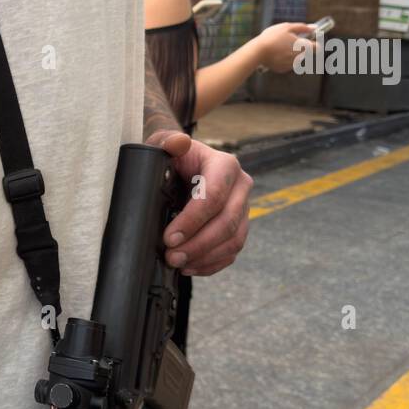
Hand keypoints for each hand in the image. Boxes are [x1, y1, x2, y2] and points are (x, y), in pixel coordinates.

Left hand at [146, 131, 251, 276]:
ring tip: (178, 264)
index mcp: (225, 165)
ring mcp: (243, 208)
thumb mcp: (165, 144)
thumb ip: (168, 141)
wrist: (184, 165)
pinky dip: (212, 263)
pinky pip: (233, 251)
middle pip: (227, 222)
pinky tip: (191, 267)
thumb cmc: (172, 156)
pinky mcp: (240, 226)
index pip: (214, 195)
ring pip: (234, 240)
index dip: (192, 220)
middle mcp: (240, 186)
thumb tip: (177, 143)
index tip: (169, 237)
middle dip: (198, 244)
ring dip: (205, 257)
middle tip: (171, 257)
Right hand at [255, 22, 315, 72]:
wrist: (258, 52)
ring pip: (295, 59)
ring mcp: (291, 65)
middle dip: (299, 48)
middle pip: (305, 53)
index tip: (308, 39)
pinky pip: (286, 64)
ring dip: (291, 54)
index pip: (317, 47)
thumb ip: (302, 27)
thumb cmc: (273, 37)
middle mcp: (299, 57)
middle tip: (288, 41)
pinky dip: (282, 60)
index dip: (314, 43)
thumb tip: (314, 27)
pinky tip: (275, 54)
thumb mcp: (287, 27)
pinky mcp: (282, 69)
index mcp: (303, 46)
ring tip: (279, 47)